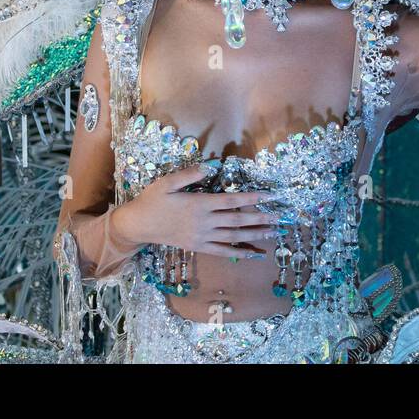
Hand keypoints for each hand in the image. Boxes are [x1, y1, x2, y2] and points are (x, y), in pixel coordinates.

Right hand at [111, 165, 277, 257]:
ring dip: (255, 233)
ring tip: (272, 231)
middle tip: (279, 216)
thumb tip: (210, 166)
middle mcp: (204, 221)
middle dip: (260, 217)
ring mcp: (202, 236)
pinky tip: (253, 253)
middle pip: (237, 219)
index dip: (252, 198)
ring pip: (233, 235)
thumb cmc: (152, 200)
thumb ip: (189, 175)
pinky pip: (222, 251)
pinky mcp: (198, 247)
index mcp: (199, 204)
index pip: (231, 200)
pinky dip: (239, 252)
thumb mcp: (167, 182)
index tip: (269, 196)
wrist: (139, 225)